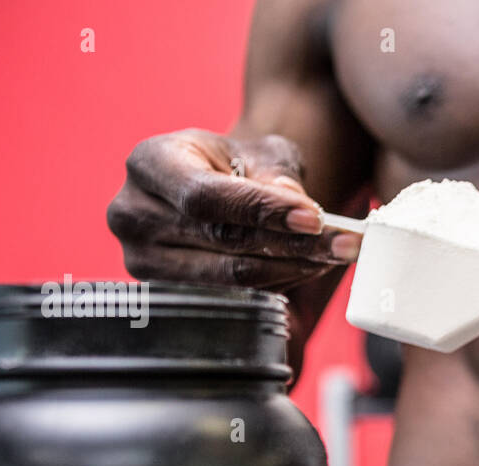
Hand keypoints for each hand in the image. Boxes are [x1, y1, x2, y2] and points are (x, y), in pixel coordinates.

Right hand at [107, 129, 360, 290]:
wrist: (210, 189)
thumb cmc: (233, 166)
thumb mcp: (258, 154)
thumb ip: (278, 174)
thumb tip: (296, 207)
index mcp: (150, 163)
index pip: (206, 195)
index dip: (262, 210)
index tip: (315, 219)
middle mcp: (133, 213)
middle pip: (222, 241)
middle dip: (292, 244)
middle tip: (345, 245)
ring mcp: (141, 260)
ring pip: (230, 277)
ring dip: (292, 269)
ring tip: (334, 256)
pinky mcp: (163, 295)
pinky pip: (230, 298)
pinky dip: (276, 286)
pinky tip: (306, 270)